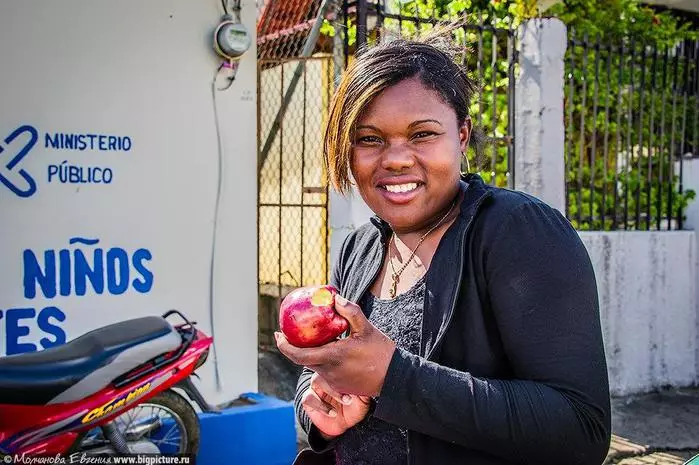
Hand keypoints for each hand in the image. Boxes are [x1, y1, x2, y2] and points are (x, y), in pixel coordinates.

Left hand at [275, 295, 395, 396]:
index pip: (298, 355)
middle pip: (303, 360)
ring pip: (314, 365)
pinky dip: (322, 359)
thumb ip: (350, 312)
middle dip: (294, 347)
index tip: (277, 334)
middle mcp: (329, 371)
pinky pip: (325, 371)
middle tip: (292, 332)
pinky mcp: (340, 386)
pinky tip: (330, 349)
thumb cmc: (381, 353)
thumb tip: (334, 298)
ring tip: (315, 337)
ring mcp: (333, 381)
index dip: (283, 346)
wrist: (394, 379)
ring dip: (311, 353)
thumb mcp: (367, 328)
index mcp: (332, 357)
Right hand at [301, 372, 371, 438]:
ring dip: (332, 391)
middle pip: (325, 367)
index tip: (358, 380)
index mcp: (337, 372)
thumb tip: (370, 379)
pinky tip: (333, 412)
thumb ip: (364, 388)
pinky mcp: (308, 400)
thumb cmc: (353, 408)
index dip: (346, 368)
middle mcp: (325, 376)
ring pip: (316, 380)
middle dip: (339, 378)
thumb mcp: (363, 399)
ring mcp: (316, 387)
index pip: (337, 362)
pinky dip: (321, 405)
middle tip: (352, 391)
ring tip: (346, 402)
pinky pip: (309, 397)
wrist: (343, 425)